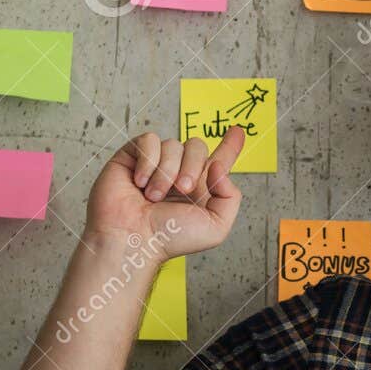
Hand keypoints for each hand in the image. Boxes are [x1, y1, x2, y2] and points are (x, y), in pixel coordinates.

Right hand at [84, 128, 245, 260]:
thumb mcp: (216, 226)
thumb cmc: (169, 238)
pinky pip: (149, 140)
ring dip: (166, 172)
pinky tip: (140, 183)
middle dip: (192, 166)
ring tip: (153, 196)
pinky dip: (148, 162)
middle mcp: (179, 172)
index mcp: (200, 187)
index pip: (219, 159)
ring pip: (173, 145)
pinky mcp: (132, 157)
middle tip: (181, 189)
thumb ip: (230, 196)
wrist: (133, 239)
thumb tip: (218, 166)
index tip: (237, 131)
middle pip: (198, 146)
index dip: (231, 145)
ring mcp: (156, 164)